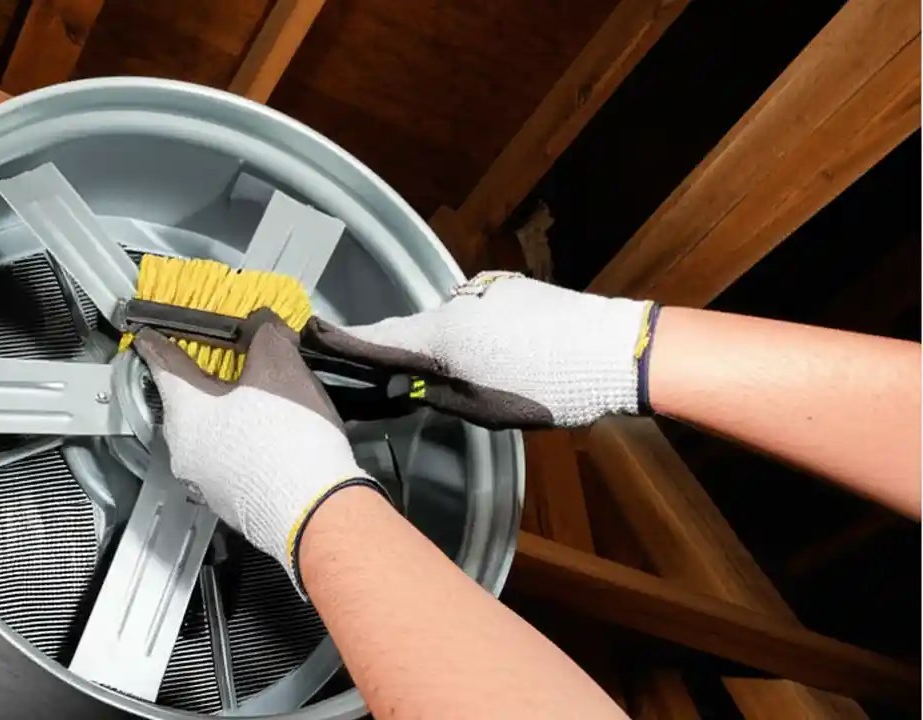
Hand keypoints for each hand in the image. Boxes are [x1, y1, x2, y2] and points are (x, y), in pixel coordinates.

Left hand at [132, 311, 384, 590]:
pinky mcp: (231, 505)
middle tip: (220, 364)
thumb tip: (261, 323)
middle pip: (185, 404)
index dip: (157, 343)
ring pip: (207, 436)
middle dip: (200, 383)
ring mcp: (205, 483)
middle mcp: (184, 449)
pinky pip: (229, 464)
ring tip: (253, 402)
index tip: (146, 334)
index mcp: (185, 411)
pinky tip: (269, 440)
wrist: (315, 513)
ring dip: (224, 417)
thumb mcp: (280, 366)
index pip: (162, 365)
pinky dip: (241, 446)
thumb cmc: (286, 434)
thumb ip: (265, 334)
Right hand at [306, 272, 659, 427]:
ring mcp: (487, 292)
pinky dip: (468, 333)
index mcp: (443, 333)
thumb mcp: (484, 407)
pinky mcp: (514, 291)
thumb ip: (440, 394)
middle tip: (379, 370)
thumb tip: (412, 387)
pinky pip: (475, 314)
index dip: (346, 339)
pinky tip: (485, 353)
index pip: (380, 337)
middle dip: (396, 347)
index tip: (314, 334)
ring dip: (439, 342)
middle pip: (413, 328)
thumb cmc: (546, 387)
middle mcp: (457, 303)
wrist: (612, 351)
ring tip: (446, 371)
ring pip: (447, 320)